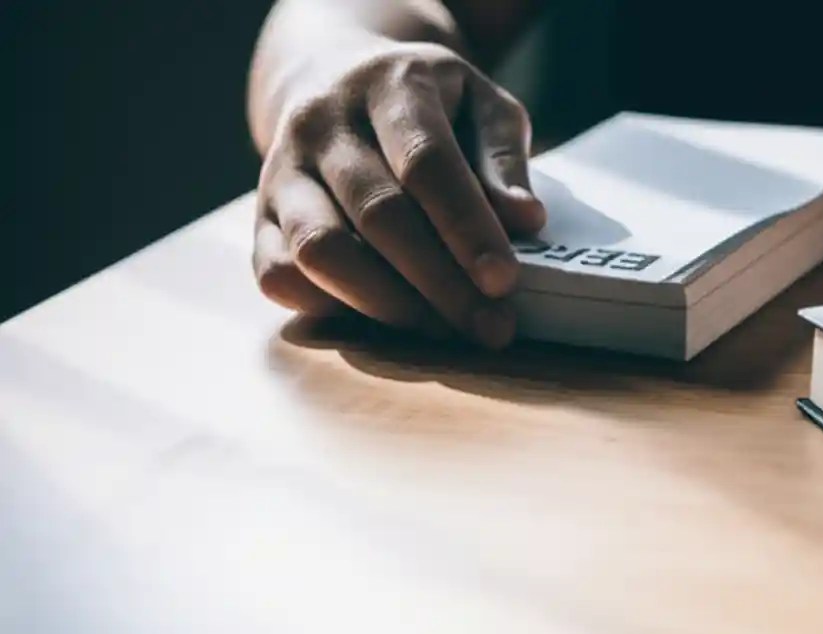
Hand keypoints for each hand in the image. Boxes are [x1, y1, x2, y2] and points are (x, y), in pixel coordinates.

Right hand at [252, 40, 545, 348]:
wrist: (331, 75)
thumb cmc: (426, 104)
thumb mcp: (481, 106)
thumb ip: (504, 160)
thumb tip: (525, 220)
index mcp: (389, 85)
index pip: (426, 162)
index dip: (466, 227)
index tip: (503, 281)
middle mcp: (324, 123)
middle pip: (377, 213)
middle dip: (440, 283)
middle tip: (490, 327)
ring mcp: (282, 169)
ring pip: (320, 249)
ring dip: (387, 305)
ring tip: (443, 332)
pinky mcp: (259, 215)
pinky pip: (278, 274)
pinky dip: (330, 308)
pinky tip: (382, 323)